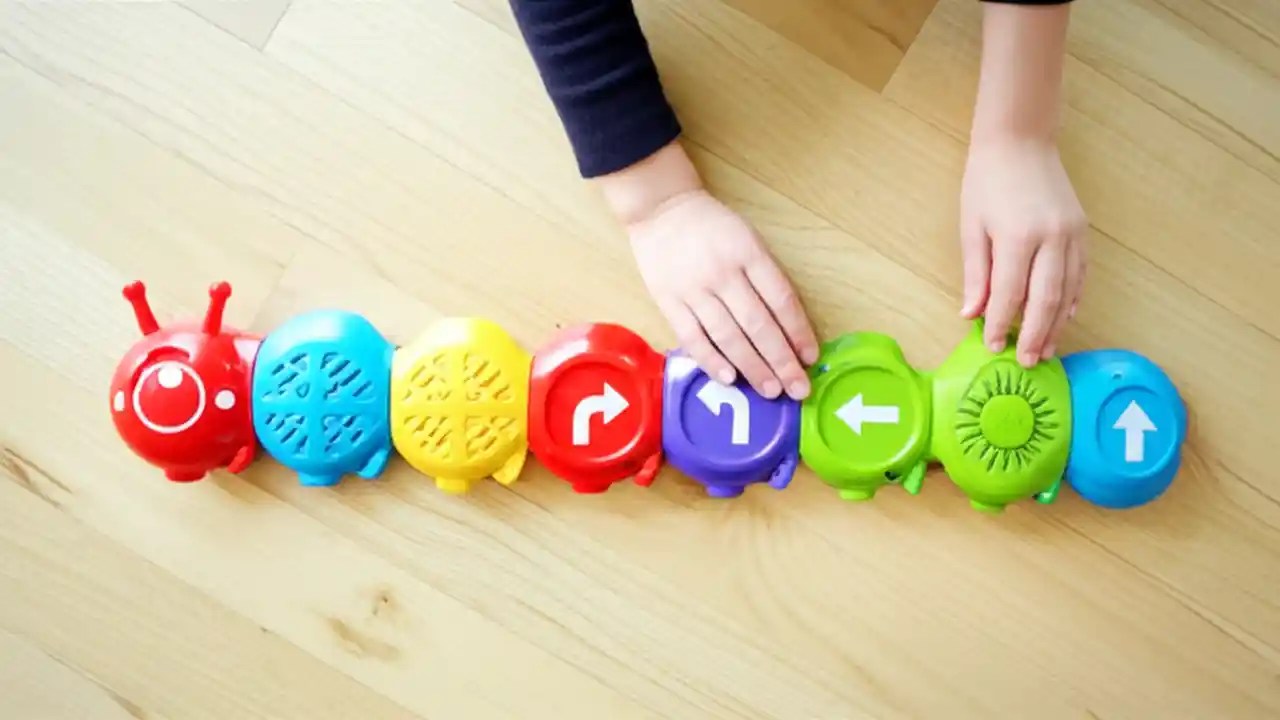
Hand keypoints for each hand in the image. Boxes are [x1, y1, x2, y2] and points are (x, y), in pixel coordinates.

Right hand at [596, 141, 818, 399]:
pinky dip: (711, 360)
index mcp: (748, 253)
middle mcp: (723, 273)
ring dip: (753, 367)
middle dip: (781, 361)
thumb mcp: (748, 238)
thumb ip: (765, 277)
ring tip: (771, 390)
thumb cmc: (712, 227)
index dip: (798, 331)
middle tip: (798, 389)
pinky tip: (729, 378)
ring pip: (728, 336)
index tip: (811, 357)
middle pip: (758, 324)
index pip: (780, 299)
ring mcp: (693, 289)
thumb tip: (787, 326)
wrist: (660, 210)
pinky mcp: (668, 302)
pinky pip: (693, 337)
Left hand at [959, 137, 1086, 365]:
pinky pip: (1081, 274)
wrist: (1020, 142)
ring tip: (1047, 349)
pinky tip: (1065, 317)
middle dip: (1036, 334)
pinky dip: (1073, 299)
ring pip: (1068, 291)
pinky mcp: (1082, 230)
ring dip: (1057, 324)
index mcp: (1017, 237)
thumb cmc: (986, 182)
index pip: (1010, 294)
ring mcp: (1072, 234)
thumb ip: (976, 274)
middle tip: (1028, 361)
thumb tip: (971, 314)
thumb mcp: (971, 227)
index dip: (1001, 324)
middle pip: (1045, 300)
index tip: (992, 346)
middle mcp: (1051, 238)